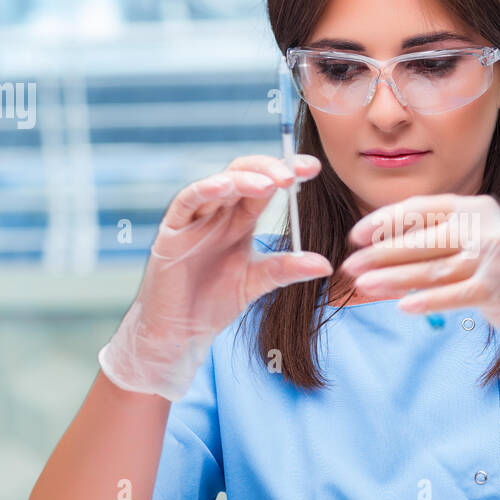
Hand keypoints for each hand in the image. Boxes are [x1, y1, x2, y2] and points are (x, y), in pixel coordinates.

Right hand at [98, 154, 332, 398]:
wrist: (181, 331)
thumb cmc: (215, 303)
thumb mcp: (259, 282)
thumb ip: (288, 269)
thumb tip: (327, 264)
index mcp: (240, 219)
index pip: (266, 185)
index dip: (287, 172)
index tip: (313, 168)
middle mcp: (218, 212)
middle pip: (243, 174)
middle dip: (269, 169)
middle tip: (292, 174)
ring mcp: (194, 218)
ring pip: (219, 183)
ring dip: (244, 179)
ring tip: (270, 183)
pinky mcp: (172, 229)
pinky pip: (187, 200)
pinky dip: (206, 189)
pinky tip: (226, 186)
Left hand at [340, 193, 499, 367]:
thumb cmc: (498, 270)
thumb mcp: (471, 242)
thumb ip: (435, 239)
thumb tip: (377, 250)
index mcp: (473, 207)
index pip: (420, 209)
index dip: (384, 222)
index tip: (355, 236)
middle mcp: (484, 226)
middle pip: (422, 240)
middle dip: (380, 254)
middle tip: (350, 266)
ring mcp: (493, 256)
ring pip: (432, 269)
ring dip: (393, 278)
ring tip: (364, 285)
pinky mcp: (498, 287)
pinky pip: (453, 294)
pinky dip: (425, 300)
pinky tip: (401, 306)